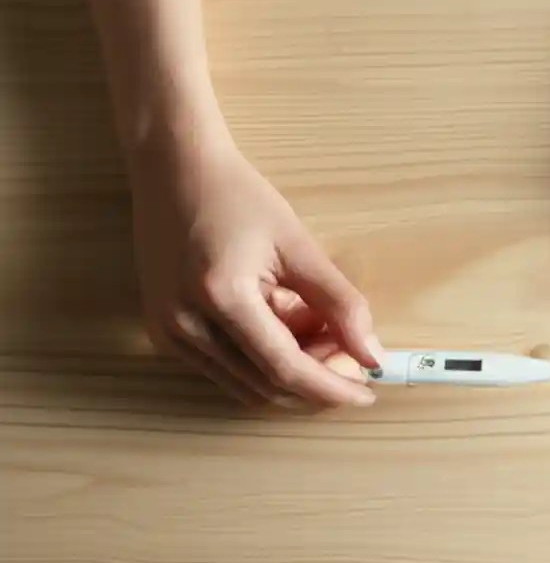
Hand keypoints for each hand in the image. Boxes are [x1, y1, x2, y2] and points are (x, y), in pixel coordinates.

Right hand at [129, 134, 382, 407]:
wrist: (174, 169)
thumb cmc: (237, 197)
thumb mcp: (298, 245)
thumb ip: (339, 302)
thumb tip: (372, 355)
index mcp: (221, 297)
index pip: (285, 369)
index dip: (331, 389)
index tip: (368, 393)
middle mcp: (185, 325)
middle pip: (266, 386)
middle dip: (316, 383)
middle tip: (354, 361)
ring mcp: (168, 334)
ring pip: (246, 384)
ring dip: (293, 374)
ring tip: (325, 336)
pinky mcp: (164, 334)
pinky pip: (226, 368)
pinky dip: (265, 361)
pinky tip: (291, 328)